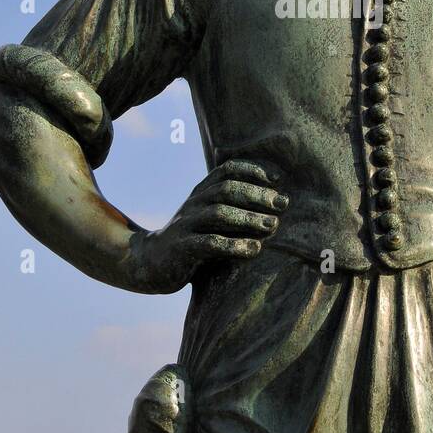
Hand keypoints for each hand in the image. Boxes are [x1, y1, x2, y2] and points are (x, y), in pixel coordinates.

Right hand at [125, 159, 288, 292]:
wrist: (149, 262)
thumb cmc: (191, 239)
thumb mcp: (208, 218)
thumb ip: (232, 208)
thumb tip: (274, 206)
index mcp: (201, 192)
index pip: (227, 170)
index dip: (253, 170)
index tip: (278, 178)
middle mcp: (194, 203)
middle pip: (227, 189)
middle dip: (257, 194)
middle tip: (283, 204)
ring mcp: (186, 225)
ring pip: (219, 213)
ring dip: (249, 218)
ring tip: (272, 225)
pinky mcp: (182, 248)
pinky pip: (210, 243)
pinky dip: (234, 245)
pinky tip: (254, 249)